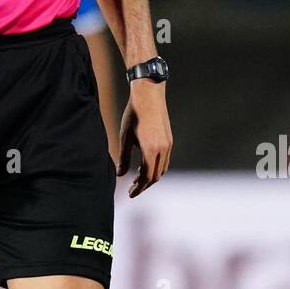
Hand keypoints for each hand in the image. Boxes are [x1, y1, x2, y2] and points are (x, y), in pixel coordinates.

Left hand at [116, 81, 171, 196]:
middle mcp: (163, 149)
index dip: (139, 188)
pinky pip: (165, 160)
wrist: (149, 94)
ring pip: (162, 168)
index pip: (147, 177)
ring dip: (151, 176)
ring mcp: (168, 144)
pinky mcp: (169, 139)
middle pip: (156, 176)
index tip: (130, 193)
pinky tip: (145, 164)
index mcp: (151, 150)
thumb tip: (120, 174)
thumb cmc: (134, 114)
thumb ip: (123, 157)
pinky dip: (156, 167)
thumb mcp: (125, 136)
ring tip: (138, 177)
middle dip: (144, 185)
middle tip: (132, 188)